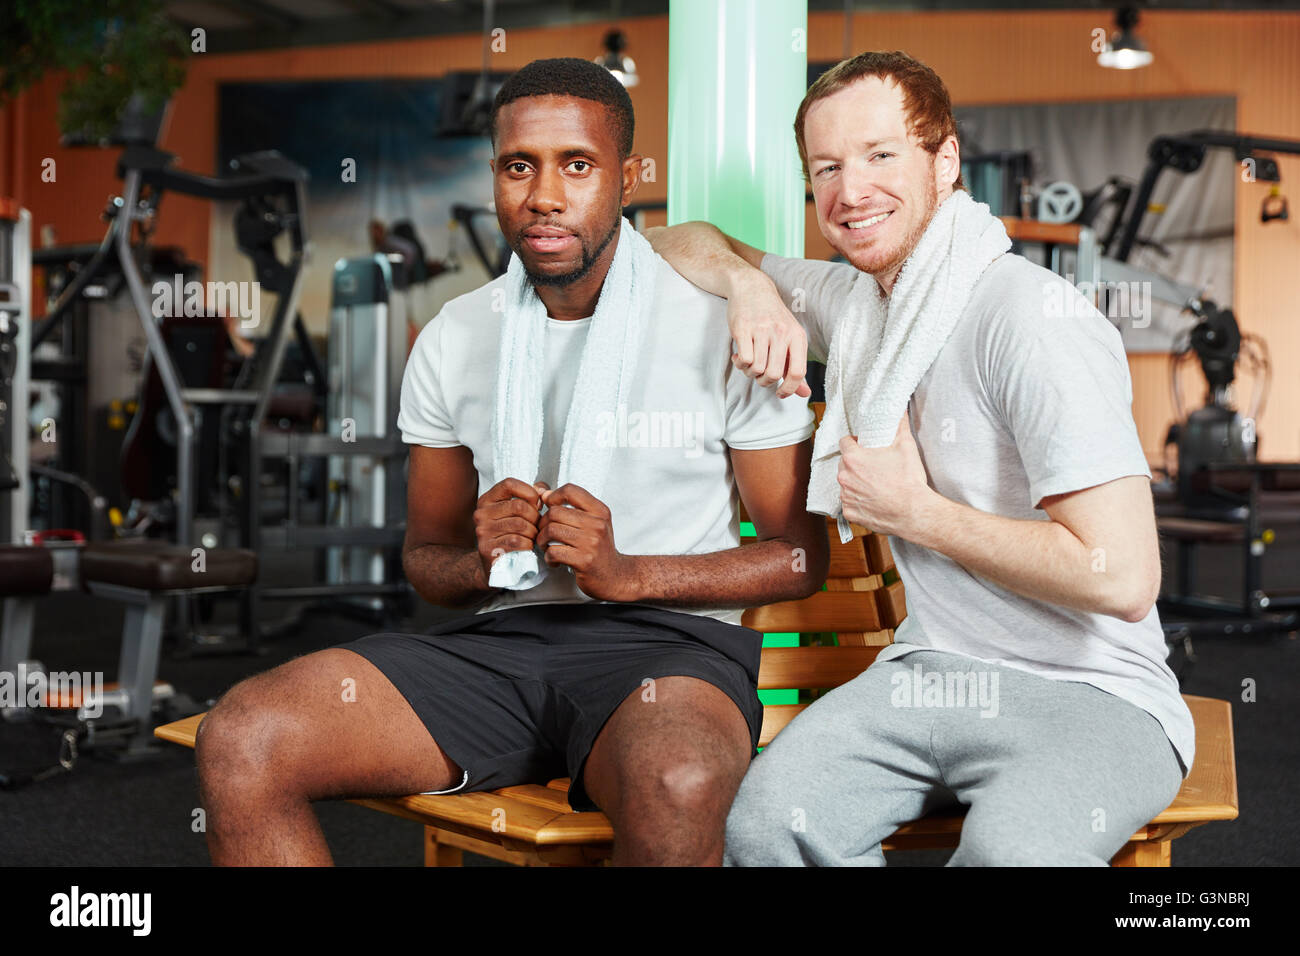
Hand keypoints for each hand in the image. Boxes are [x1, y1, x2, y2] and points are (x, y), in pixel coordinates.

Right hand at [473, 478, 548, 580]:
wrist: (495, 565)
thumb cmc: (510, 534)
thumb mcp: (517, 512)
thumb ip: (531, 496)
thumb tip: (542, 490)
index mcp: (487, 500)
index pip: (509, 484)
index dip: (528, 492)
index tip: (536, 504)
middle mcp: (481, 513)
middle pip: (519, 506)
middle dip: (535, 517)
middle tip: (537, 526)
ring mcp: (482, 531)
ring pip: (520, 525)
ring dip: (533, 533)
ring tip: (533, 537)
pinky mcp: (487, 549)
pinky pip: (517, 541)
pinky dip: (528, 544)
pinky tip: (528, 546)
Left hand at [537, 483, 638, 600]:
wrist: (614, 575)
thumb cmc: (598, 547)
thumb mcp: (593, 522)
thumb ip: (570, 506)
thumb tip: (542, 492)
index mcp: (600, 511)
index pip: (571, 490)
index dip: (553, 496)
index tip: (549, 507)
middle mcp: (597, 524)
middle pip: (555, 512)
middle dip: (543, 523)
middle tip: (544, 534)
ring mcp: (591, 542)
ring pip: (551, 530)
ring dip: (542, 540)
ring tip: (546, 546)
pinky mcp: (584, 560)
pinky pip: (554, 552)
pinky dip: (548, 557)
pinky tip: (554, 560)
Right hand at [728, 273, 811, 399]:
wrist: (752, 288)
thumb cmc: (772, 317)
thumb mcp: (789, 338)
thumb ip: (795, 366)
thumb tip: (805, 393)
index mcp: (797, 336)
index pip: (798, 372)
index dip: (789, 389)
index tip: (780, 393)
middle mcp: (782, 332)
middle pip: (775, 373)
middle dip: (766, 381)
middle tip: (761, 376)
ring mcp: (762, 330)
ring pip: (757, 368)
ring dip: (751, 373)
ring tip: (750, 365)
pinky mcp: (743, 328)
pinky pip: (744, 359)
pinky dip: (741, 365)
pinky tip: (740, 357)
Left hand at [837, 415, 933, 537]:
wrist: (914, 512)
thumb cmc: (908, 481)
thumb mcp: (906, 446)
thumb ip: (900, 425)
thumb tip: (899, 412)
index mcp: (853, 459)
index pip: (844, 442)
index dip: (854, 442)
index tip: (863, 446)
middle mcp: (845, 477)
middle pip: (844, 464)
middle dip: (856, 463)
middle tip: (873, 466)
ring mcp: (846, 497)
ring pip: (846, 484)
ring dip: (856, 482)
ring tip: (875, 484)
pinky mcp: (850, 513)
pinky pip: (850, 504)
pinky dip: (858, 502)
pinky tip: (873, 500)